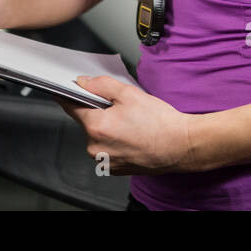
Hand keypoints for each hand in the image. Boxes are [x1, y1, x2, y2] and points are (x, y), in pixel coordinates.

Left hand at [58, 76, 196, 174]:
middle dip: (98, 112)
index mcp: (97, 126)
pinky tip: (131, 135)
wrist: (180, 146)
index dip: (71, 95)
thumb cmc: (160, 122)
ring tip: (130, 123)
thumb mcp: (130, 94)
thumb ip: (102, 85)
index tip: (70, 90)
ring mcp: (104, 160)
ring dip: (107, 127)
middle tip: (120, 107)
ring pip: (97, 136)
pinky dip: (114, 141)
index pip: (71, 106)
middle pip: (86, 122)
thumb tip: (84, 82)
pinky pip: (107, 149)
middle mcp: (96, 147)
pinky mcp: (113, 168)